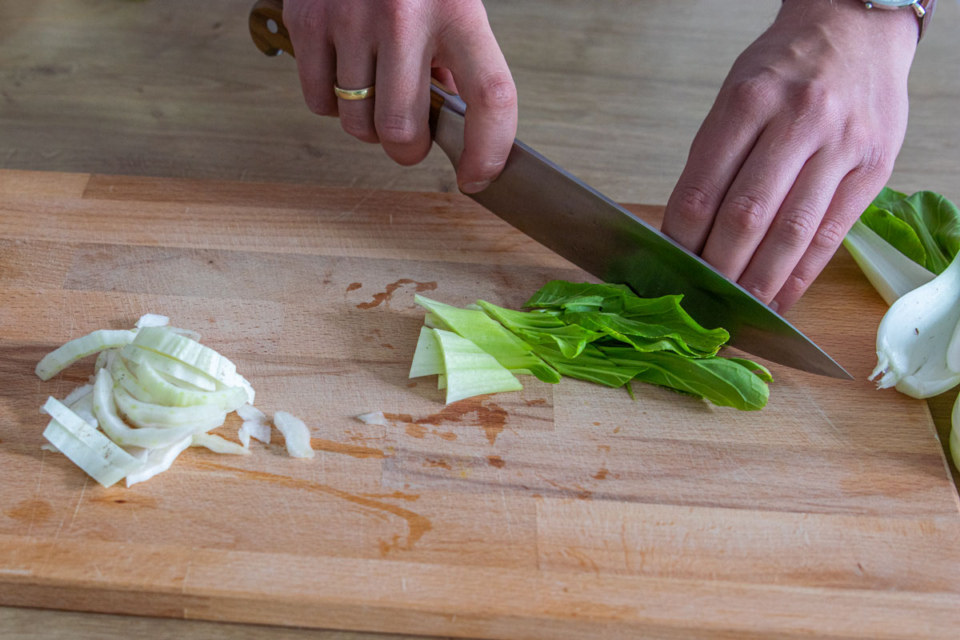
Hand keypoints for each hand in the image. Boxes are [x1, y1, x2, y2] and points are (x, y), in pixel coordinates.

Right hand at [284, 0, 517, 193]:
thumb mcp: (455, 5)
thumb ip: (457, 65)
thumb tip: (451, 128)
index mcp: (458, 9)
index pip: (490, 97)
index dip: (488, 150)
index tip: (477, 177)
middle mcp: (404, 14)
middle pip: (402, 131)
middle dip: (408, 150)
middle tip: (411, 139)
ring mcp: (349, 17)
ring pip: (356, 124)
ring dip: (369, 127)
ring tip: (377, 93)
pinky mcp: (307, 19)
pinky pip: (318, 101)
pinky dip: (332, 104)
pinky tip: (347, 74)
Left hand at [661, 0, 918, 311]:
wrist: (855, 28)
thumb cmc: (785, 68)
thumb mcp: (736, 93)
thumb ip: (714, 158)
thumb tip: (685, 234)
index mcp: (751, 100)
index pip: (704, 187)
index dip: (681, 238)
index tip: (667, 267)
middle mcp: (800, 120)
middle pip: (747, 216)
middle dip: (717, 269)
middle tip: (698, 300)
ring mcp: (842, 146)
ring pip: (792, 232)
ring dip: (759, 283)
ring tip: (737, 311)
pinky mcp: (874, 168)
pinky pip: (831, 236)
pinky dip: (801, 276)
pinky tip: (780, 298)